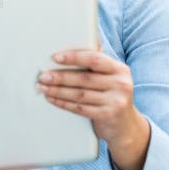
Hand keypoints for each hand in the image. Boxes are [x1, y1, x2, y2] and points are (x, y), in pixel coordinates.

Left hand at [37, 49, 149, 169]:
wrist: (126, 126)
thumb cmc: (111, 95)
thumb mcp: (110, 77)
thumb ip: (96, 61)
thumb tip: (75, 43)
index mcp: (120, 69)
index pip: (95, 59)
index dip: (74, 57)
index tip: (55, 57)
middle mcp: (121, 84)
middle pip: (84, 78)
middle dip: (60, 76)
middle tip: (43, 76)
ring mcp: (116, 101)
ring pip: (80, 94)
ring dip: (57, 90)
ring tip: (43, 87)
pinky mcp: (108, 115)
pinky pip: (80, 108)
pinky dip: (63, 103)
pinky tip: (52, 98)